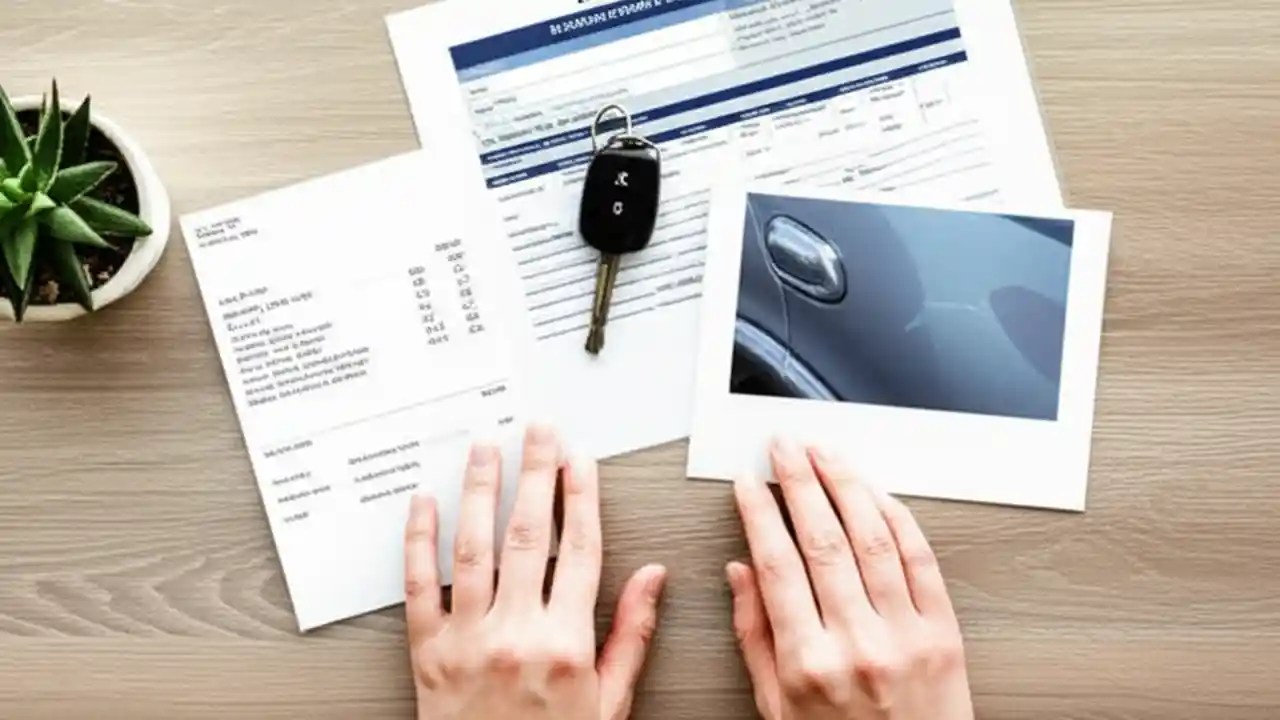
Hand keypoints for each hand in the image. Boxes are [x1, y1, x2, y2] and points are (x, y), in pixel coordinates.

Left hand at [404, 425, 667, 719]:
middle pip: (528, 534)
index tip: (580, 460)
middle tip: (538, 430)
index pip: (580, 550)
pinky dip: (418, 540)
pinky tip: (424, 503)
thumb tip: (654, 578)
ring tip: (486, 449)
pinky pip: (418, 585)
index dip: (581, 497)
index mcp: (566, 644)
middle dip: (536, 473)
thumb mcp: (610, 702)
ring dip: (480, 491)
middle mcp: (516, 634)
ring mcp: (467, 639)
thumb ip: (631, 634)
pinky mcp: (427, 652)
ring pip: (473, 548)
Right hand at [728, 439, 972, 719]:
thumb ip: (754, 636)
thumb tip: (740, 572)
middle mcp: (856, 644)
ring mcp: (905, 636)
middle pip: (822, 539)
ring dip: (847, 485)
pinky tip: (877, 494)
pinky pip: (921, 562)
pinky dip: (899, 520)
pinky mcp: (944, 635)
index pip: (777, 564)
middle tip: (784, 447)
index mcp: (807, 663)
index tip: (748, 482)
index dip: (759, 512)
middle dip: (799, 480)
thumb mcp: (776, 708)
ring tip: (827, 453)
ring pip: (873, 538)